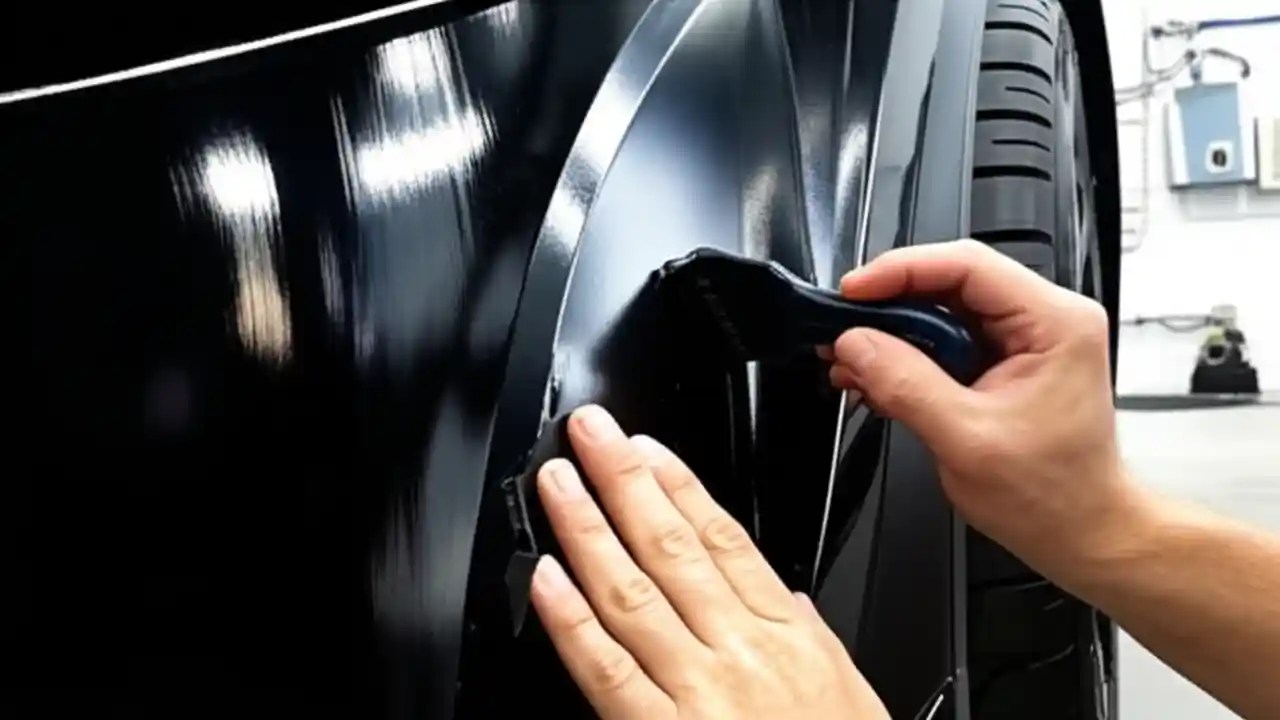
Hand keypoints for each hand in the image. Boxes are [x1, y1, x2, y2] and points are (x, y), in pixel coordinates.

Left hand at [530, 405, 889, 719]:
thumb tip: (784, 593)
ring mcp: (697, 693)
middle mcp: (738, 653)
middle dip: (624, 482)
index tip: (647, 448)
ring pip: (631, 592)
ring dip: (588, 530)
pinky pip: (607, 672)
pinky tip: (547, 581)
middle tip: (590, 435)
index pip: (724, 540)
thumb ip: (811, 636)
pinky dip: (573, 622)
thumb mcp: (849, 694)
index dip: (680, 486)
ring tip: (558, 484)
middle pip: (670, 548)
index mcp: (786, 636)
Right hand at [827, 240, 1141, 585]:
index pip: (966, 265)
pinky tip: (875, 379)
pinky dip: (905, 356)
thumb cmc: (1052, 496)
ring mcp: (1025, 340)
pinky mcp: (1005, 361)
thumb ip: (906, 385)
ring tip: (851, 362)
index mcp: (1054, 323)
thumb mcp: (966, 440)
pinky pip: (945, 340)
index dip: (901, 270)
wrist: (1081, 534)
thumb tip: (855, 344)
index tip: (854, 291)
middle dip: (888, 305)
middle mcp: (1045, 320)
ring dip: (891, 334)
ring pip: (941, 311)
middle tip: (841, 328)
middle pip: (950, 282)